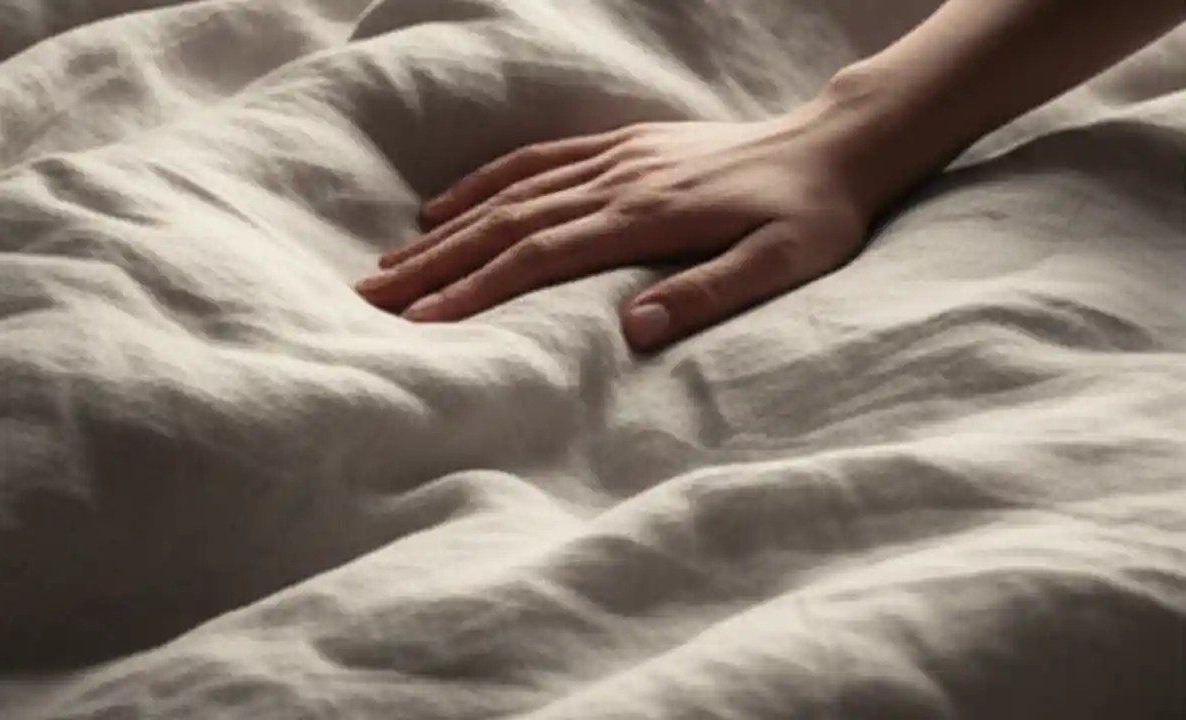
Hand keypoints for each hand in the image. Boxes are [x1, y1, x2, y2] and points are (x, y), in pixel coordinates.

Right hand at [355, 106, 877, 352]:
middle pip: (506, 223)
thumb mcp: (782, 263)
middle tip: (372, 295)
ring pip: (511, 191)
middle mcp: (616, 180)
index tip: (422, 322)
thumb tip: (632, 327)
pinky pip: (538, 159)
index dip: (477, 289)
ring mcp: (614, 157)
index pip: (540, 256)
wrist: (835, 144)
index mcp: (645, 217)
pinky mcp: (622, 144)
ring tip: (392, 261)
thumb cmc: (813, 215)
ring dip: (447, 228)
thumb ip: (707, 293)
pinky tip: (448, 202)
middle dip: (436, 262)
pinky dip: (485, 181)